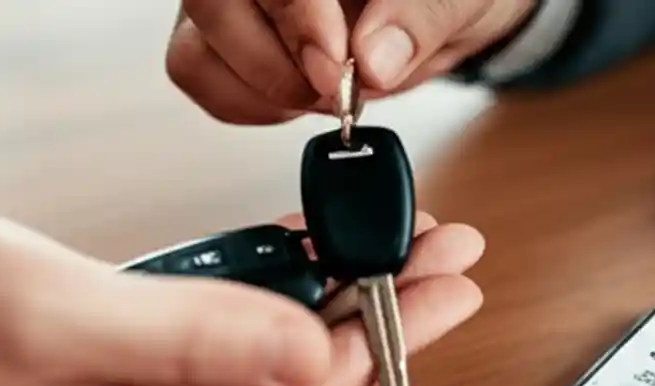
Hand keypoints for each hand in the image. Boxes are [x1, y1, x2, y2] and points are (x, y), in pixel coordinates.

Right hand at [0, 199, 481, 385]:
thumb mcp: (47, 316)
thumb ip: (182, 344)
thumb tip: (312, 356)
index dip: (395, 333)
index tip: (450, 274)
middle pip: (303, 373)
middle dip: (387, 310)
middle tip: (448, 249)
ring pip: (262, 350)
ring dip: (334, 295)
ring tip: (393, 243)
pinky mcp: (99, 352)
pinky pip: (209, 327)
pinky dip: (263, 287)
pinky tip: (293, 256)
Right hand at [167, 0, 536, 123]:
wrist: (439, 12)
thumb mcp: (458, 0)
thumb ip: (418, 18)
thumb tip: (374, 61)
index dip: (296, 16)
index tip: (336, 65)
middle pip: (210, 3)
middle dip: (274, 63)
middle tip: (336, 90)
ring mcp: (231, 0)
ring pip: (196, 50)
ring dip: (263, 92)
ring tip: (326, 92)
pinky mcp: (220, 38)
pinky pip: (202, 80)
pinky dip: (253, 105)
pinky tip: (303, 95)